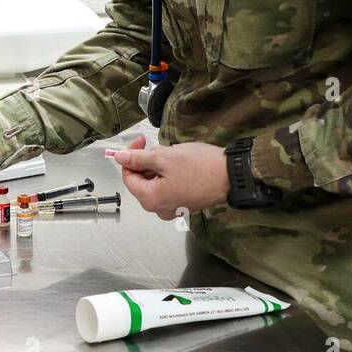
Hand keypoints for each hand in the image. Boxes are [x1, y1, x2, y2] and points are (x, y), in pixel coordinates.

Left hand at [108, 136, 228, 220]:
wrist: (231, 176)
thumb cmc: (200, 167)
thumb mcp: (165, 157)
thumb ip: (139, 159)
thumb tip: (120, 158)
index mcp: (151, 199)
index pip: (128, 177)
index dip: (130, 157)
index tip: (140, 142)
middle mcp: (159, 209)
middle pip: (142, 182)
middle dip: (148, 162)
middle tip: (162, 148)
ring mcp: (172, 208)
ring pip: (156, 183)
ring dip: (160, 166)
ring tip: (175, 156)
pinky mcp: (184, 204)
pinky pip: (168, 187)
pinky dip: (170, 174)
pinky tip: (182, 165)